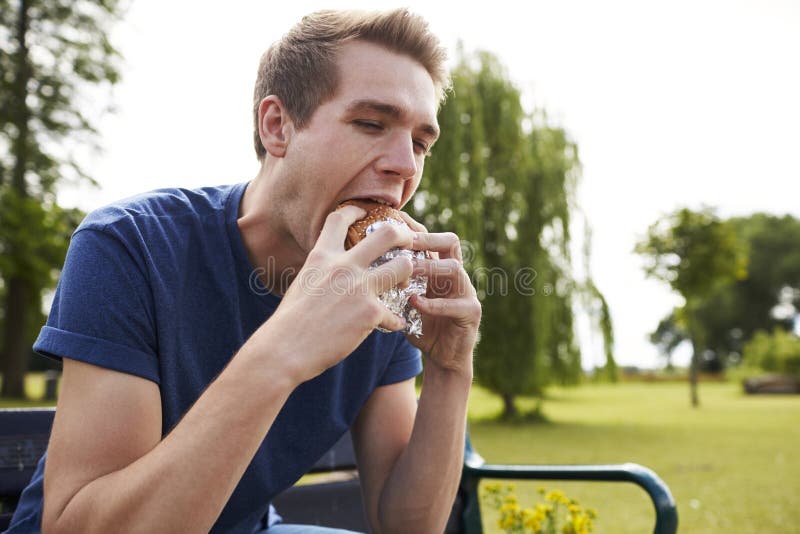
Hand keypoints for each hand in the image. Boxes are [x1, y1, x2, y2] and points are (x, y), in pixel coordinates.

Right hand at [253, 205, 415, 383]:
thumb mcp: (303, 283)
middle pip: (387, 233)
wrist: (284, 349)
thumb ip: (323, 271)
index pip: (340, 219)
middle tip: (409, 244)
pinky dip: (395, 322)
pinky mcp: (370, 312)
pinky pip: (395, 314)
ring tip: (405, 284)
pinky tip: (393, 326)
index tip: (366, 212)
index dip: (356, 210)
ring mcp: (359, 288)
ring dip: (407, 275)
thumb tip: (335, 270)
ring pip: (403, 267)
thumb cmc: (291, 322)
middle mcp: (343, 266)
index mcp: (322, 256)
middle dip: (404, 235)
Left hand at [399, 212, 480, 375]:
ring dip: (430, 268)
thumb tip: (360, 263)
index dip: (415, 228)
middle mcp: (456, 275)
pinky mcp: (471, 314)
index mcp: (440, 268)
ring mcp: (467, 293)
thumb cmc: (420, 325)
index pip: (432, 237)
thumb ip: (393, 282)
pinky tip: (415, 303)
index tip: (393, 222)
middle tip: (404, 242)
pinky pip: (456, 304)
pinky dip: (434, 304)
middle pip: (451, 242)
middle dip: (427, 239)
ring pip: (455, 269)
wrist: (441, 358)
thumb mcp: (404, 299)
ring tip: (409, 272)